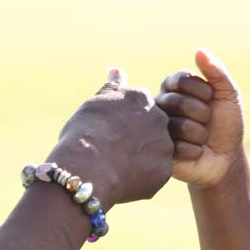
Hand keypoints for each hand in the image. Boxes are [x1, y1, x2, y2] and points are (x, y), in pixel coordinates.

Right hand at [47, 68, 173, 207]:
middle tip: (114, 151)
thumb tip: (116, 70)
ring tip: (117, 167)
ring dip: (141, 159)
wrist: (86, 168)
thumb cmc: (84, 133)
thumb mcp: (95, 103)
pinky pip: (155, 175)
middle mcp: (160, 118)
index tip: (109, 132)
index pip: (139, 109)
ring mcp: (165, 145)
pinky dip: (142, 179)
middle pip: (152, 129)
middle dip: (137, 140)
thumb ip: (111, 88)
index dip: (123, 123)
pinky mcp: (165, 171)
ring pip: (156, 152)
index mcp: (142, 99)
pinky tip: (123, 179)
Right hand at [157, 50, 243, 187]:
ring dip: (200, 134)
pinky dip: (194, 150)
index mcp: (173, 88)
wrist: (226, 158)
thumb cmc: (225, 124)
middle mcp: (161, 106)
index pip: (181, 79)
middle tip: (208, 122)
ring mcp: (157, 129)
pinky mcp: (159, 152)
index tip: (212, 99)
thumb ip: (217, 73)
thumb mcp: (228, 96)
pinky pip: (177, 148)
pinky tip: (195, 152)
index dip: (202, 91)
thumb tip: (200, 51)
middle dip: (202, 113)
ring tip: (202, 138)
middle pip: (177, 102)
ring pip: (177, 126)